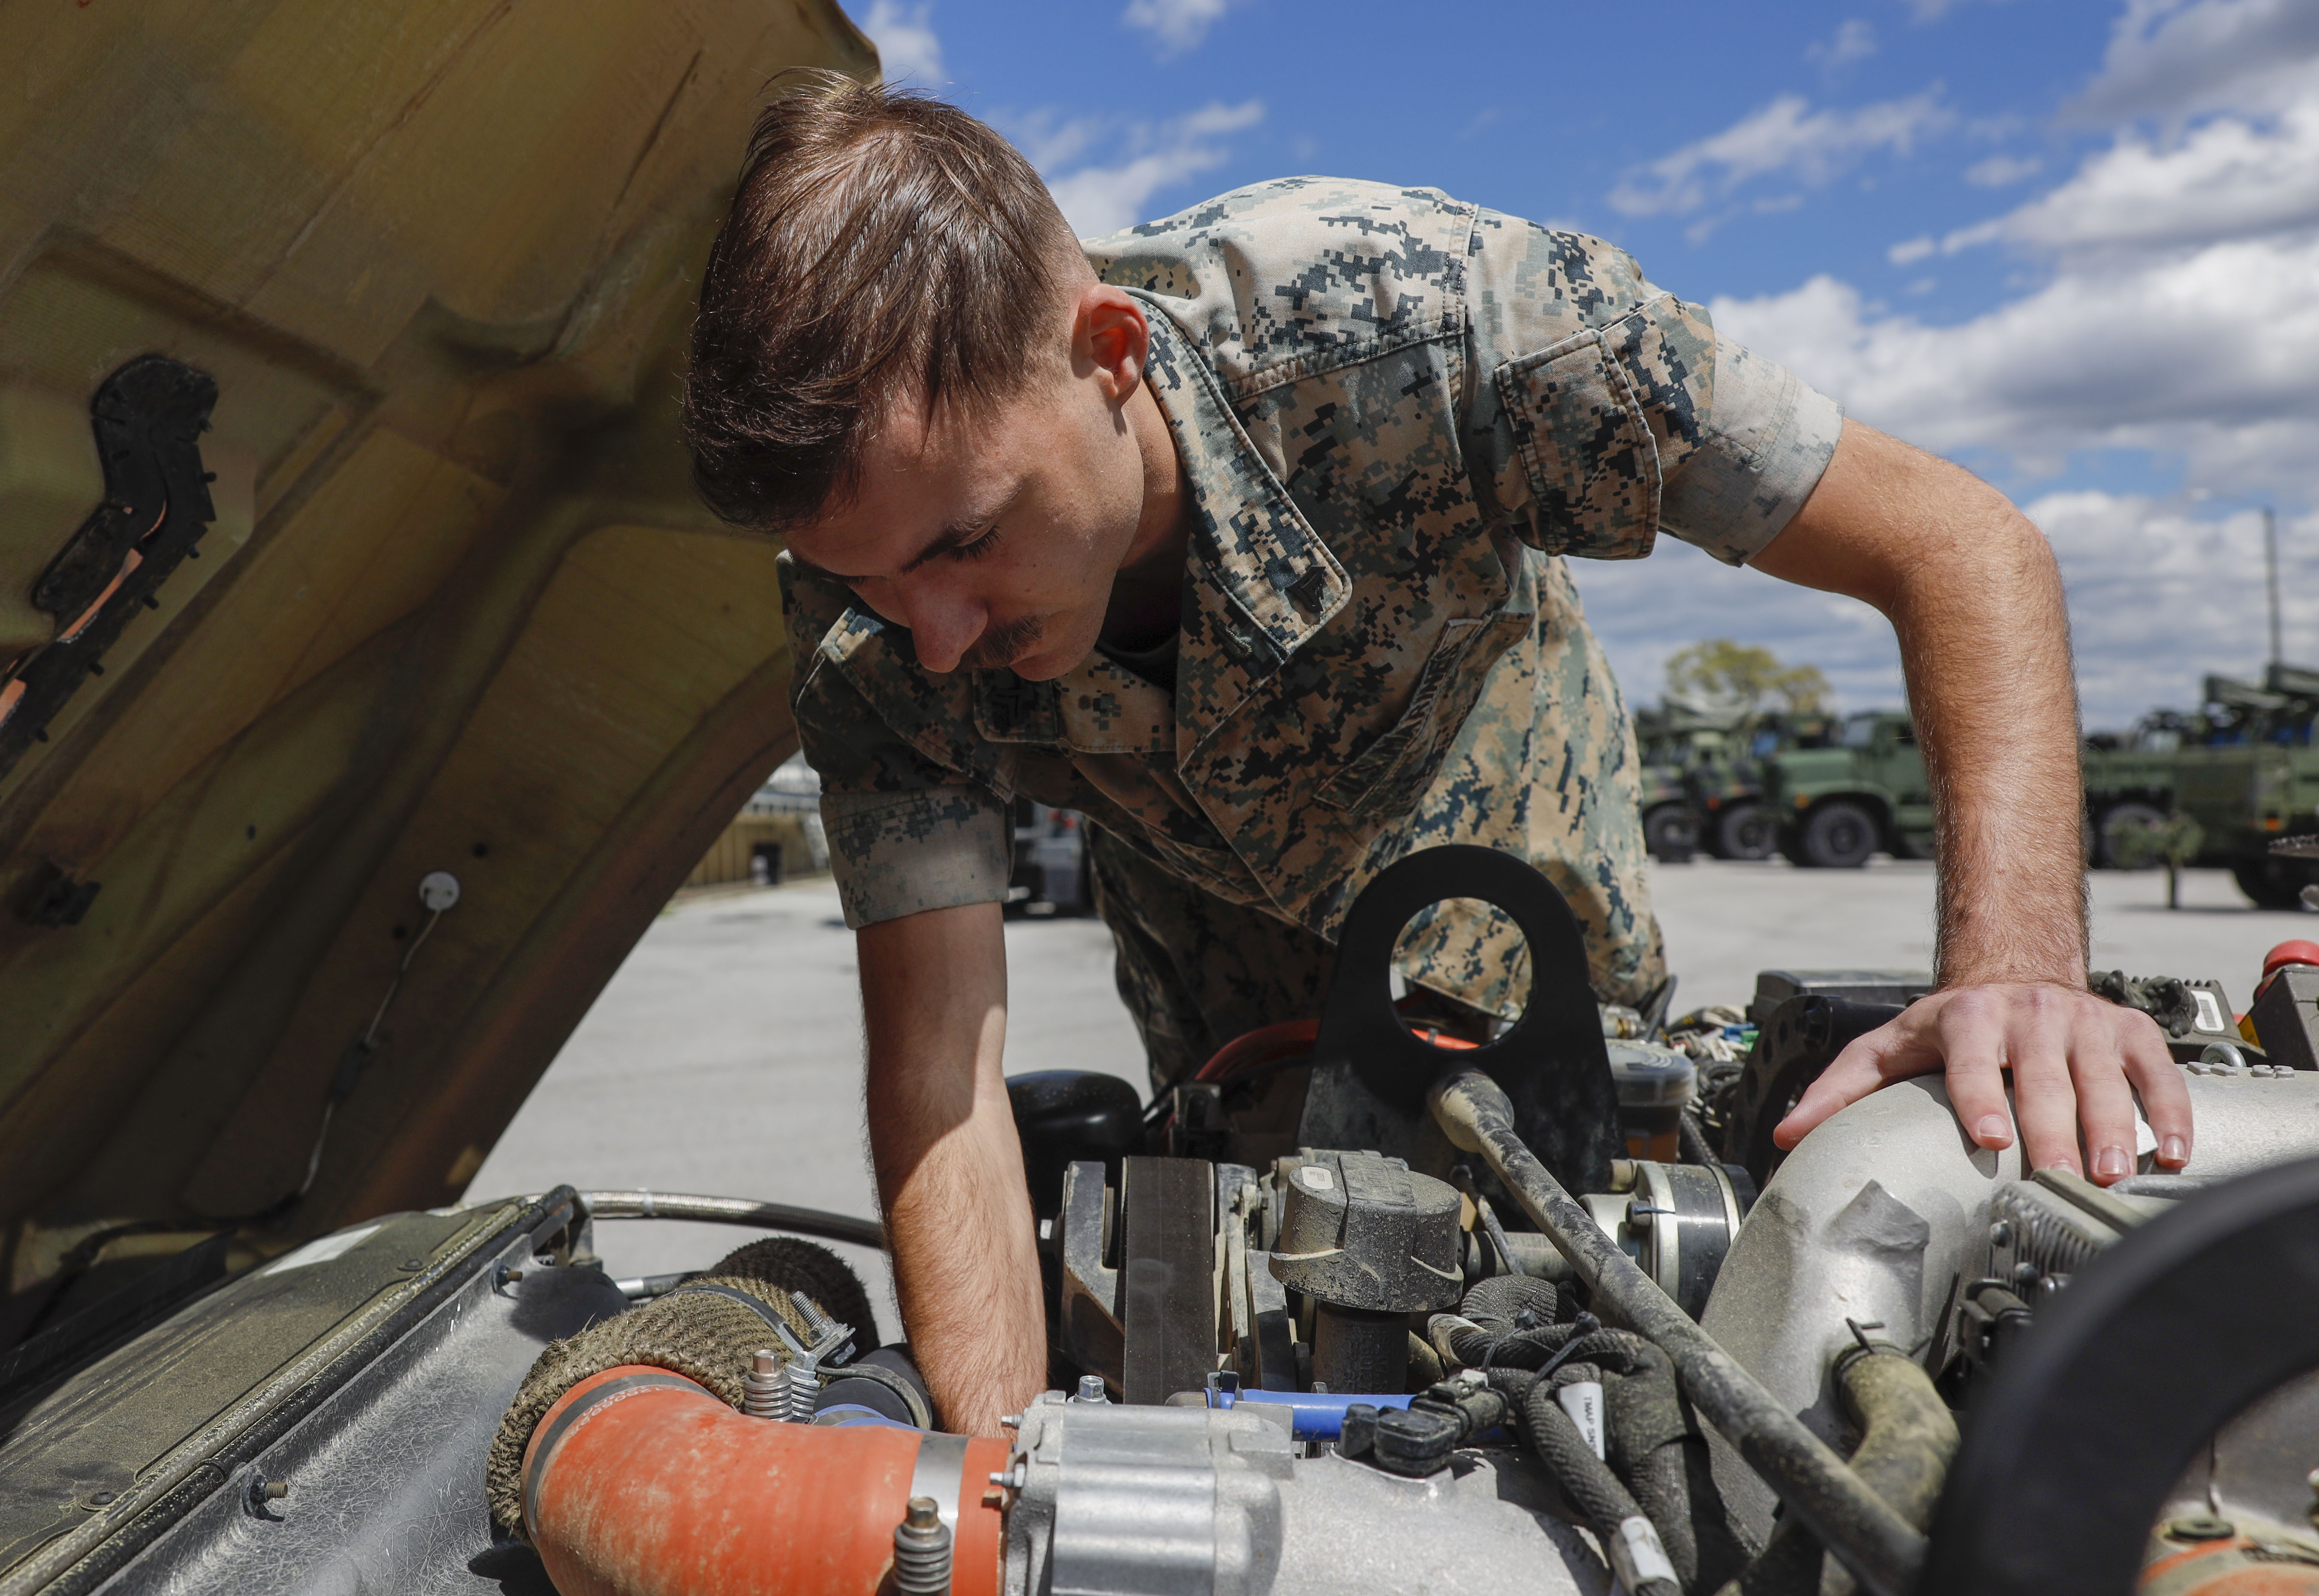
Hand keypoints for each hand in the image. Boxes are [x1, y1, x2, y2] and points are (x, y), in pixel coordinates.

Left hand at [1770, 981, 2193, 1182]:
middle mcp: (2028, 1016)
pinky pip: (2156, 1073)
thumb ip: (1838, 1092)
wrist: (2014, 971)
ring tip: (2114, 1174)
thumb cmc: (1951, 1026)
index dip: (1981, 1099)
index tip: (1991, 1137)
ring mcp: (2083, 1023)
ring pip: (2104, 1080)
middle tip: (2063, 1178)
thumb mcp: (1889, 1048)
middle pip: (2043, 1082)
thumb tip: (1787, 1134)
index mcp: (1965, 1020)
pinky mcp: (2128, 1031)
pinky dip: (2168, 1113)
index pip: (1972, 1064)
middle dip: (2055, 1132)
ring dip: (2113, 1130)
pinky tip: (2171, 1154)